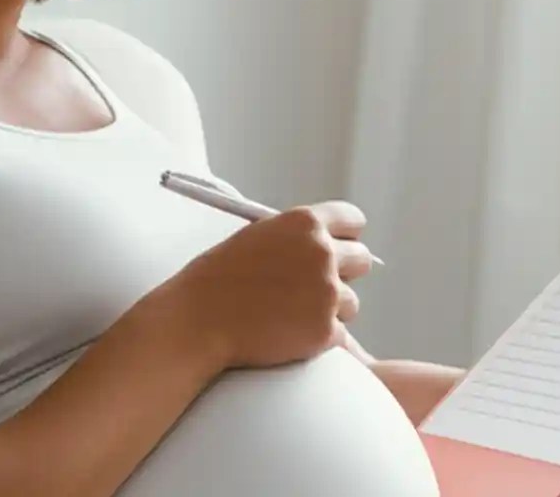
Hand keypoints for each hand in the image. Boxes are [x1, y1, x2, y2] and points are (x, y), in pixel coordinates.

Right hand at [165, 201, 376, 369]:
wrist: (197, 321)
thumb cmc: (217, 281)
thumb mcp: (258, 238)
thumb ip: (296, 238)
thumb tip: (327, 245)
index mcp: (305, 223)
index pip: (353, 220)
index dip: (346, 237)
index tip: (339, 248)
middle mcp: (322, 253)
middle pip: (362, 260)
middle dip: (343, 274)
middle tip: (311, 288)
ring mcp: (327, 292)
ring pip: (351, 303)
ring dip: (328, 311)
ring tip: (287, 315)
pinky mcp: (325, 330)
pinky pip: (339, 335)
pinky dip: (318, 340)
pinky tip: (285, 335)